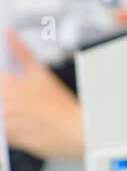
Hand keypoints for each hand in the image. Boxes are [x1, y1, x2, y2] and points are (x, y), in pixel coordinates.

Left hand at [0, 29, 83, 160]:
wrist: (75, 132)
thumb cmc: (61, 104)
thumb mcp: (41, 74)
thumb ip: (20, 53)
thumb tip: (8, 33)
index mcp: (7, 84)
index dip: (3, 81)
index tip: (7, 83)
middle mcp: (3, 103)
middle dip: (5, 96)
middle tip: (19, 98)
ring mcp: (4, 122)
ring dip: (5, 111)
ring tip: (22, 111)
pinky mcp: (8, 138)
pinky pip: (1, 132)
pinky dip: (7, 127)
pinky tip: (22, 123)